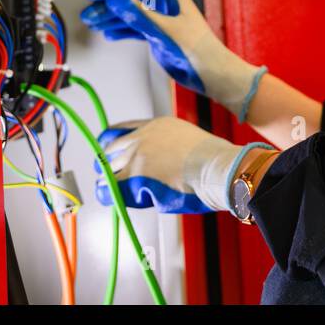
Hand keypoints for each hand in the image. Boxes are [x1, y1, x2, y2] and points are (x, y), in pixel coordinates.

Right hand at [80, 0, 265, 120]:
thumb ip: (139, 15)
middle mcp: (164, 6)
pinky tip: (109, 34)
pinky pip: (136, 29)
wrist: (214, 73)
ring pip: (131, 15)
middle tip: (88, 13)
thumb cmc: (198, 50)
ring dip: (112, 19)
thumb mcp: (164, 30)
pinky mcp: (160, 37)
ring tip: (93, 24)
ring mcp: (162, 21)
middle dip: (107, 6)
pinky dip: (122, 31)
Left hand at [91, 116, 272, 213]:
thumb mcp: (189, 141)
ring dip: (108, 179)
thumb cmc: (214, 161)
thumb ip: (171, 147)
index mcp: (156, 126)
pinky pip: (110, 188)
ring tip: (110, 189)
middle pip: (110, 148)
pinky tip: (109, 197)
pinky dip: (108, 194)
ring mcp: (137, 156)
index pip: (122, 130)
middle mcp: (143, 137)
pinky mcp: (135, 177)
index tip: (109, 151)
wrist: (217, 167)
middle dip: (107, 162)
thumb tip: (167, 164)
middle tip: (107, 174)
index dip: (113, 143)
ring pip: (108, 168)